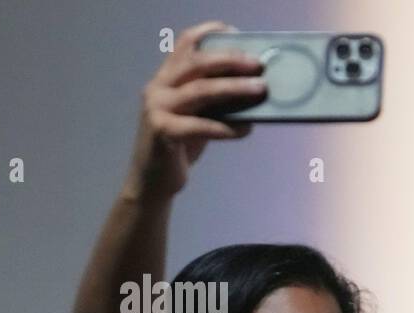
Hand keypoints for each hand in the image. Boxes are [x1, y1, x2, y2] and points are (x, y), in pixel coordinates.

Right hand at [122, 20, 264, 201]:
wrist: (153, 181)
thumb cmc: (180, 147)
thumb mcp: (198, 118)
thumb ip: (216, 103)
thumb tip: (255, 93)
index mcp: (166, 79)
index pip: (184, 45)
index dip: (208, 32)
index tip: (234, 30)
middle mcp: (158, 87)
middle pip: (196, 64)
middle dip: (229, 60)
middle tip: (257, 64)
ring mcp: (157, 108)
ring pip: (200, 91)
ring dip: (234, 89)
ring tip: (260, 90)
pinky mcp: (162, 131)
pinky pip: (199, 126)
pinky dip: (225, 127)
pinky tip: (244, 130)